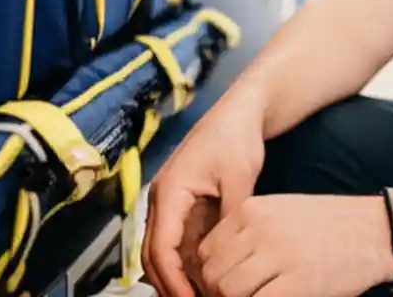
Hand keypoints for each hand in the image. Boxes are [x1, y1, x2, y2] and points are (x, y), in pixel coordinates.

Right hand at [142, 98, 265, 296]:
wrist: (239, 113)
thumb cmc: (235, 137)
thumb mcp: (239, 178)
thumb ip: (231, 217)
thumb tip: (228, 255)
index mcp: (169, 192)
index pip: (160, 248)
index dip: (172, 280)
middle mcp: (162, 201)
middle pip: (152, 256)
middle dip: (168, 286)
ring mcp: (170, 206)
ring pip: (162, 253)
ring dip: (174, 278)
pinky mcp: (183, 208)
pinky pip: (177, 244)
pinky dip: (184, 266)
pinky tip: (202, 282)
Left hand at [196, 194, 392, 296]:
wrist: (376, 231)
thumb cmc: (329, 226)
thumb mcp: (282, 213)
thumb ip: (249, 233)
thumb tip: (219, 267)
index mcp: (253, 211)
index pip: (206, 250)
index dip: (208, 276)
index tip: (221, 288)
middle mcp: (261, 229)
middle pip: (213, 272)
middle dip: (216, 294)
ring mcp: (280, 255)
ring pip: (228, 290)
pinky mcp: (300, 281)